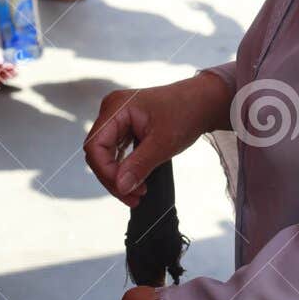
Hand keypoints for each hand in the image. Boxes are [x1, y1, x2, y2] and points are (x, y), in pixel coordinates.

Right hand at [83, 74, 228, 206]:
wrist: (203, 102)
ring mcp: (118, 120)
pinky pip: (117, 153)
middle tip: (133, 197)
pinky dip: (125, 170)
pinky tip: (137, 183)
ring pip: (106, 156)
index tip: (123, 189)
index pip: (95, 145)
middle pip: (98, 153)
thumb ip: (139, 165)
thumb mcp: (164, 142)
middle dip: (113, 178)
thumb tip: (120, 186)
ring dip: (119, 177)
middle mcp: (112, 111)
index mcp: (116, 107)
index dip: (106, 171)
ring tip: (137, 194)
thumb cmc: (186, 112)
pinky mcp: (125, 128)